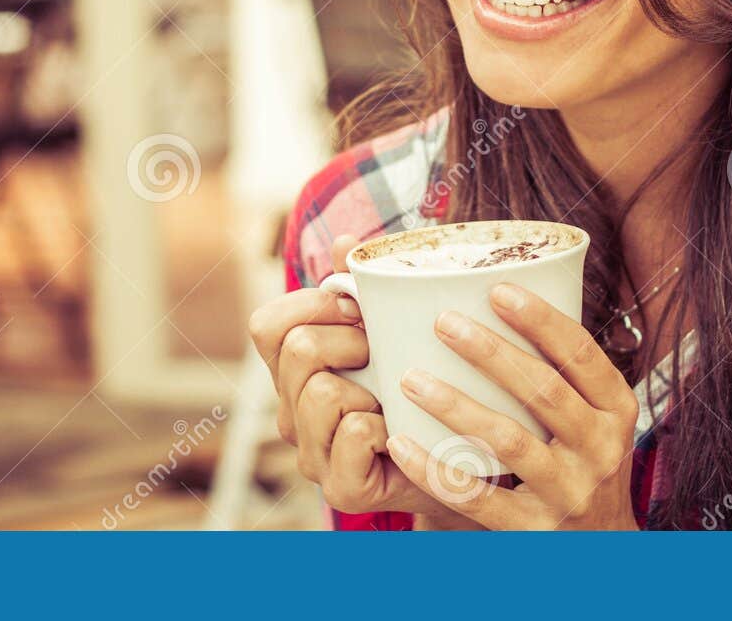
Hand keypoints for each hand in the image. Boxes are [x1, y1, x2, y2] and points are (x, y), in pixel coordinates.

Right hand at [247, 234, 438, 515]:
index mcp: (293, 374)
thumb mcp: (391, 331)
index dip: (312, 304)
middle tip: (382, 355)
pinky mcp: (341, 489)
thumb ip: (364, 287)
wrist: (464, 462)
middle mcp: (291, 414)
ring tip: (391, 398)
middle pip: (297, 349)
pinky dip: (385, 423)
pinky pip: (354, 431)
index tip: (357, 308)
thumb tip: (345, 242)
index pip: (267, 324)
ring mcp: (312, 455)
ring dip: (369, 387)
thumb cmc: (421, 389)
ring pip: (321, 391)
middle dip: (351, 341)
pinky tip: (399, 432)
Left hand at [386, 282, 639, 529]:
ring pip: (509, 440)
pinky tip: (401, 442)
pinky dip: (436, 469)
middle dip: (490, 352)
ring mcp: (569, 493)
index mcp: (616, 410)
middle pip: (543, 391)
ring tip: (410, 378)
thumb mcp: (593, 418)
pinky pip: (477, 497)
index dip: (541, 319)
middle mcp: (602, 451)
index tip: (497, 288)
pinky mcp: (533, 531)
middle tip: (443, 321)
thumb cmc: (581, 465)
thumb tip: (496, 297)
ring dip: (456, 405)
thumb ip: (560, 373)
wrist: (601, 551)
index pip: (581, 354)